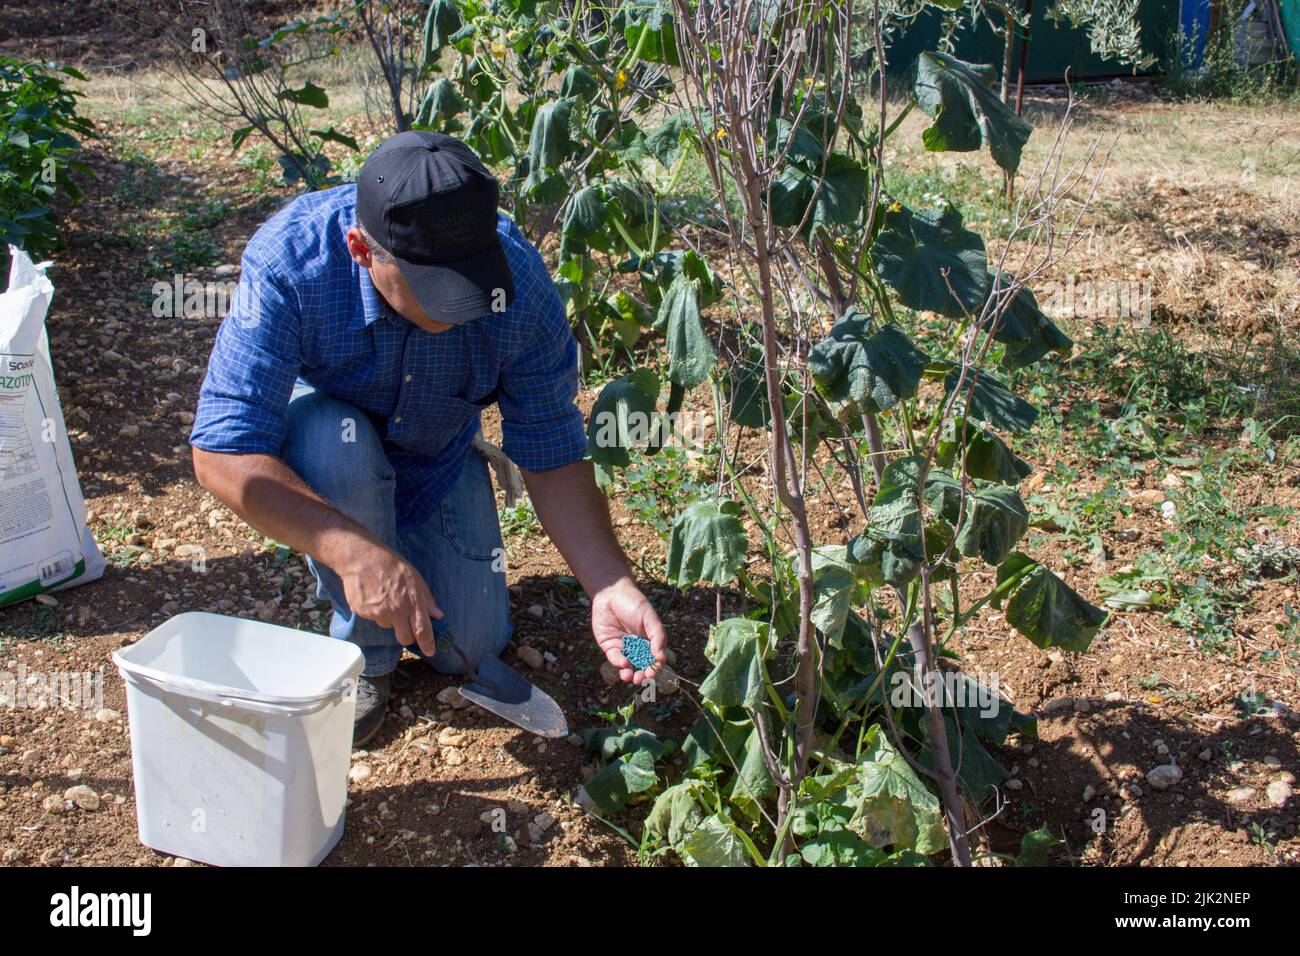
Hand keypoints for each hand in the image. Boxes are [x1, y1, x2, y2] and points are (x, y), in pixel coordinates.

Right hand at [338, 538, 441, 656]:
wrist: (361, 558)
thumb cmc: (391, 565)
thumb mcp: (415, 577)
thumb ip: (427, 599)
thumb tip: (437, 614)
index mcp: (412, 601)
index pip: (423, 630)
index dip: (428, 644)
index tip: (430, 651)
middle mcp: (396, 611)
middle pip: (405, 638)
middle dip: (407, 637)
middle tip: (406, 626)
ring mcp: (378, 613)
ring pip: (387, 626)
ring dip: (389, 618)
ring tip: (385, 598)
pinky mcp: (363, 613)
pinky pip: (373, 618)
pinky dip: (375, 611)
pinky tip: (374, 595)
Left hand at [591, 577, 667, 684]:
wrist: (611, 593)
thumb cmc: (634, 602)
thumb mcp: (649, 618)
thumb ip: (657, 636)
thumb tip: (661, 657)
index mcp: (649, 641)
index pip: (654, 659)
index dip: (654, 668)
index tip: (652, 673)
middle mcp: (637, 647)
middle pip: (641, 666)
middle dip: (642, 675)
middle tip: (641, 679)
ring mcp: (623, 647)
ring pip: (627, 666)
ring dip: (629, 673)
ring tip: (631, 677)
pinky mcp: (609, 646)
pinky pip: (614, 658)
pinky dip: (618, 662)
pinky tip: (623, 663)